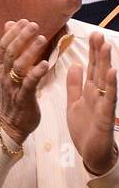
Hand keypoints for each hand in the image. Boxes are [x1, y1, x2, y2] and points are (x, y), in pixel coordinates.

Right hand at [0, 19, 49, 145]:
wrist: (9, 124)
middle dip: (22, 37)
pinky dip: (36, 73)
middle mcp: (3, 75)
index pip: (3, 46)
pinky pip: (29, 83)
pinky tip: (45, 64)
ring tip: (42, 39)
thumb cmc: (12, 95)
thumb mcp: (7, 71)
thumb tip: (9, 25)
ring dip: (30, 51)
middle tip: (34, 25)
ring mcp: (12, 86)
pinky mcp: (23, 98)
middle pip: (10, 52)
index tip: (24, 21)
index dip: (13, 33)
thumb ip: (9, 48)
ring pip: (19, 65)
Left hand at [67, 31, 118, 175]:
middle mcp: (98, 95)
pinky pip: (108, 98)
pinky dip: (111, 85)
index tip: (92, 34)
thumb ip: (74, 85)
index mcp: (89, 91)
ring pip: (105, 81)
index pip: (91, 68)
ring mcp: (103, 104)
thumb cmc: (85, 128)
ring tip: (107, 46)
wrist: (90, 153)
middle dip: (98, 52)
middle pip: (98, 70)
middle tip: (99, 34)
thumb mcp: (74, 103)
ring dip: (106, 63)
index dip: (91, 52)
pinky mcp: (105, 116)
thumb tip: (75, 64)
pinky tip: (113, 72)